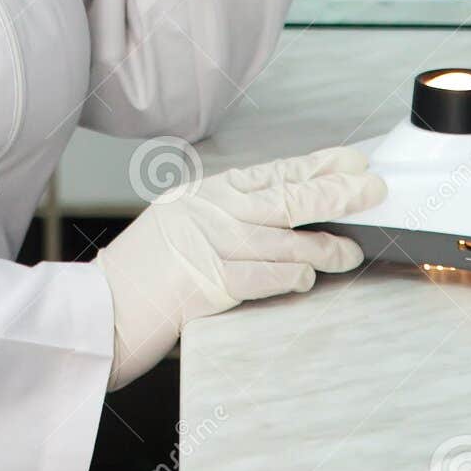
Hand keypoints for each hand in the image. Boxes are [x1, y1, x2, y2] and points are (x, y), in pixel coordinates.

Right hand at [92, 145, 385, 389]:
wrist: (98, 308)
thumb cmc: (137, 274)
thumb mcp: (177, 224)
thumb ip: (221, 216)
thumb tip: (277, 218)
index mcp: (204, 194)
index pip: (273, 172)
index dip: (317, 166)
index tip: (351, 161)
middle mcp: (209, 211)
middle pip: (286, 197)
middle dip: (335, 193)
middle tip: (372, 189)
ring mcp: (209, 244)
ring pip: (284, 239)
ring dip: (324, 247)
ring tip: (350, 251)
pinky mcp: (209, 281)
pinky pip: (265, 276)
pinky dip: (291, 278)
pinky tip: (306, 279)